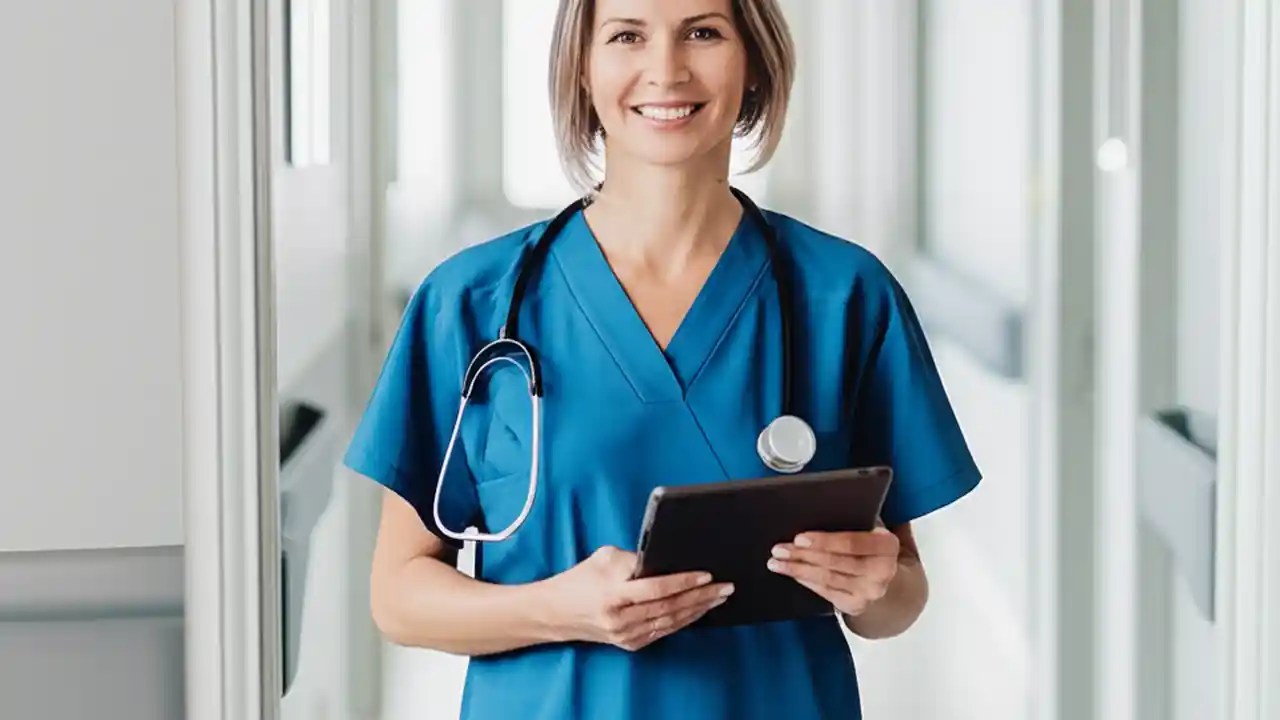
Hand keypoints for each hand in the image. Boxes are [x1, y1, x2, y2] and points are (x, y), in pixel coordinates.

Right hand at [539, 546, 733, 651]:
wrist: (554, 613)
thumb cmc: (580, 579)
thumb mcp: (603, 558)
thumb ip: (635, 558)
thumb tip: (666, 560)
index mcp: (613, 595)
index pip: (657, 589)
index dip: (684, 582)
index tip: (706, 574)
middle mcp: (621, 619)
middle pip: (670, 608)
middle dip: (702, 597)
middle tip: (725, 586)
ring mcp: (626, 635)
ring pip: (671, 622)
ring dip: (698, 610)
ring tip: (718, 597)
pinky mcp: (630, 644)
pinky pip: (663, 631)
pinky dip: (684, 620)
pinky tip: (699, 611)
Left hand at [766, 527, 899, 616]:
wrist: (894, 583)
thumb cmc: (874, 548)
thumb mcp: (875, 530)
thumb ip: (859, 518)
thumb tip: (822, 504)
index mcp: (888, 545)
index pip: (852, 543)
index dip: (824, 541)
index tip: (799, 538)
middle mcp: (882, 572)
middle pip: (835, 562)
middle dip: (802, 555)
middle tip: (779, 548)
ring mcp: (869, 592)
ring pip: (827, 578)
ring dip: (797, 569)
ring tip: (776, 561)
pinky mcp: (856, 605)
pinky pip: (826, 592)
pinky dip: (806, 581)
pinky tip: (792, 573)